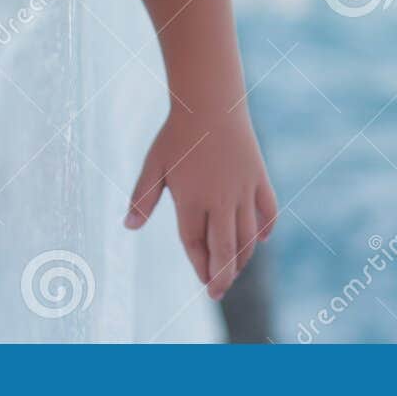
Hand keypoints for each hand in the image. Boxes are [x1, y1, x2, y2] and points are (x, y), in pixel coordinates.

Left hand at [124, 106, 276, 299]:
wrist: (212, 102)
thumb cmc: (178, 134)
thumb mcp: (153, 165)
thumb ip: (142, 198)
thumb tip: (128, 227)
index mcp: (192, 200)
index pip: (196, 244)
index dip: (200, 267)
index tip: (204, 284)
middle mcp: (221, 200)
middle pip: (226, 249)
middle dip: (223, 276)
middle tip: (218, 293)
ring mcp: (244, 189)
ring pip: (248, 235)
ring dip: (243, 257)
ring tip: (235, 270)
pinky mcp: (259, 177)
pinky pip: (268, 211)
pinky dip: (265, 228)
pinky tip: (260, 239)